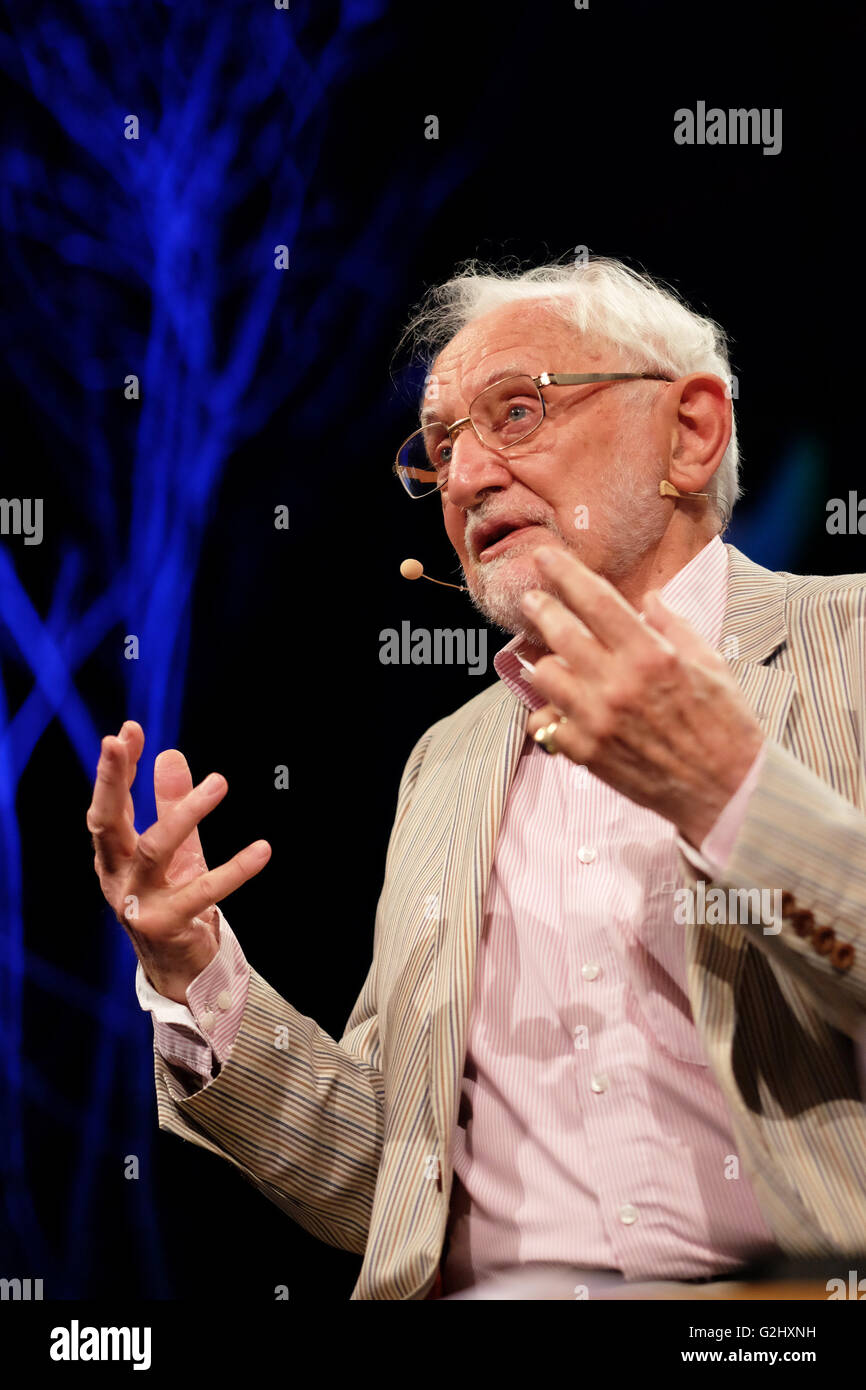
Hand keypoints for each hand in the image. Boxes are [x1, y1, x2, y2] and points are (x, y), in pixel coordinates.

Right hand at [86, 721, 270, 1002]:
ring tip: (219, 783)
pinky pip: (205, 891)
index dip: (115, 769)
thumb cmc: (172, 900)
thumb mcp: (176, 848)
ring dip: (186, 812)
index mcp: (113, 854)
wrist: (178, 968)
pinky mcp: (167, 924)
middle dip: (109, 780)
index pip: (109, 804)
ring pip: (157, 849)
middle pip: (105, 822)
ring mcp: (138, 902)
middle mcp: (117, 875)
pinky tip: (262, 849)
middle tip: (118, 740)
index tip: (128, 731)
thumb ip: (170, 803)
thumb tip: (171, 754)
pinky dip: (235, 869)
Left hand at [521, 546, 763, 846]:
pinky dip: (548, 713)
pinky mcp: (587, 753)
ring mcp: (598, 720)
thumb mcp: (709, 662)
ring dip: (546, 664)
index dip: (564, 573)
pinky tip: (561, 709)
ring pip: (544, 676)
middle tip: (532, 598)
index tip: (544, 556)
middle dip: (539, 607)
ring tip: (554, 661)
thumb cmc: (724, 723)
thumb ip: (673, 625)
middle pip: (559, 632)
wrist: (727, 789)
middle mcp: (619, 683)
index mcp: (651, 654)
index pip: (595, 600)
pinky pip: (545, 723)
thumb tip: (648, 598)